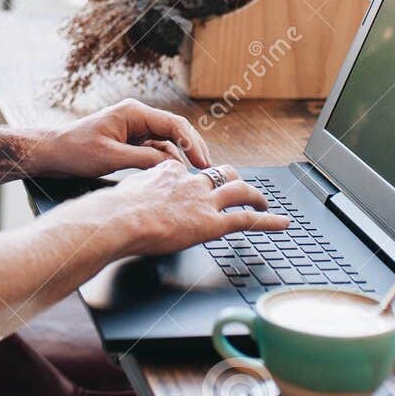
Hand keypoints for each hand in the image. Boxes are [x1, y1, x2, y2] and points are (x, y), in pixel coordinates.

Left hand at [27, 97, 212, 179]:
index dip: (192, 143)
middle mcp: (137, 117)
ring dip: (181, 156)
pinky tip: (174, 175)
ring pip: (167, 141)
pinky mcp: (130, 141)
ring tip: (195, 175)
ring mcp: (135, 129)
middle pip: (175, 130)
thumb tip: (171, 165)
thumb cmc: (75, 150)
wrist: (52, 152)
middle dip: (192, 148)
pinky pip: (156, 149)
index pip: (173, 124)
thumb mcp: (110, 157)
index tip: (204, 162)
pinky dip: (166, 160)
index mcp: (134, 113)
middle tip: (207, 170)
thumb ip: (143, 159)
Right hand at [85, 160, 290, 256]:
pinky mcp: (212, 223)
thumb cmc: (113, 212)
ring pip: (239, 191)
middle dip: (233, 179)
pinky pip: (246, 219)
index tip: (194, 190)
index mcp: (169, 172)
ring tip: (264, 202)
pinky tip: (282, 223)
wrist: (118, 219)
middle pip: (221, 173)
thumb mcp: (124, 191)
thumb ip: (135, 193)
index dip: (195, 182)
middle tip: (240, 188)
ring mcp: (203, 201)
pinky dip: (268, 220)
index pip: (188, 173)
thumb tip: (126, 203)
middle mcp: (190, 182)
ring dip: (255, 196)